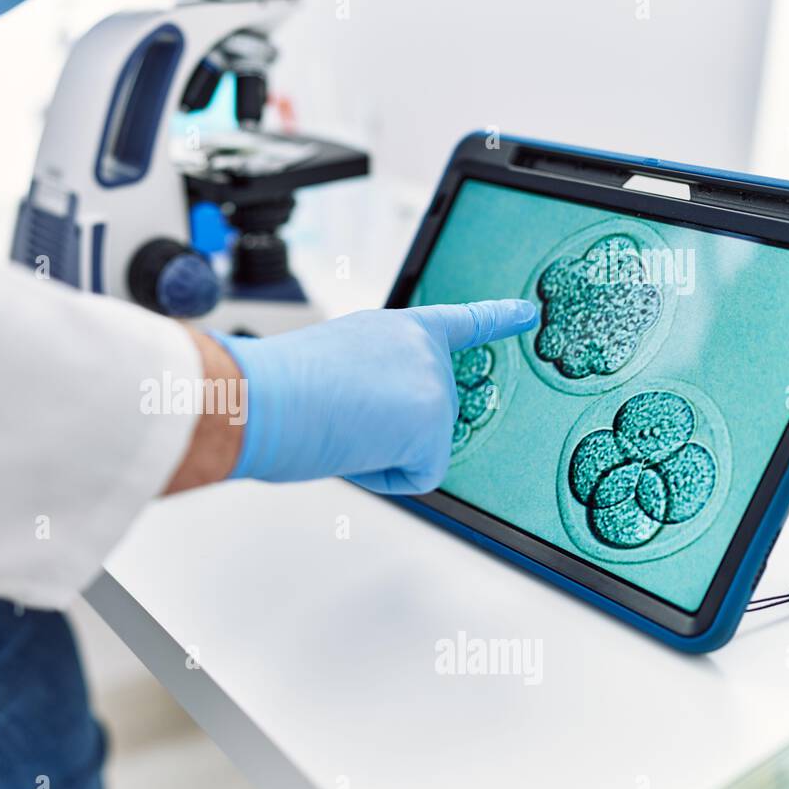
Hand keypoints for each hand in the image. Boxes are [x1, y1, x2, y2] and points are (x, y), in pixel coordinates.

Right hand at [213, 300, 538, 493]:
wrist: (262, 396)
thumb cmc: (273, 387)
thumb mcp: (331, 367)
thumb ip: (371, 383)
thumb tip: (378, 426)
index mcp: (394, 328)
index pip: (456, 322)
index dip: (495, 318)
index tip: (526, 312)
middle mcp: (421, 348)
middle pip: (428, 415)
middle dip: (387, 431)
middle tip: (337, 415)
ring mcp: (433, 384)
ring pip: (418, 447)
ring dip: (376, 450)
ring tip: (337, 424)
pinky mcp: (432, 423)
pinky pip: (417, 475)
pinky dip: (382, 476)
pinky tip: (352, 448)